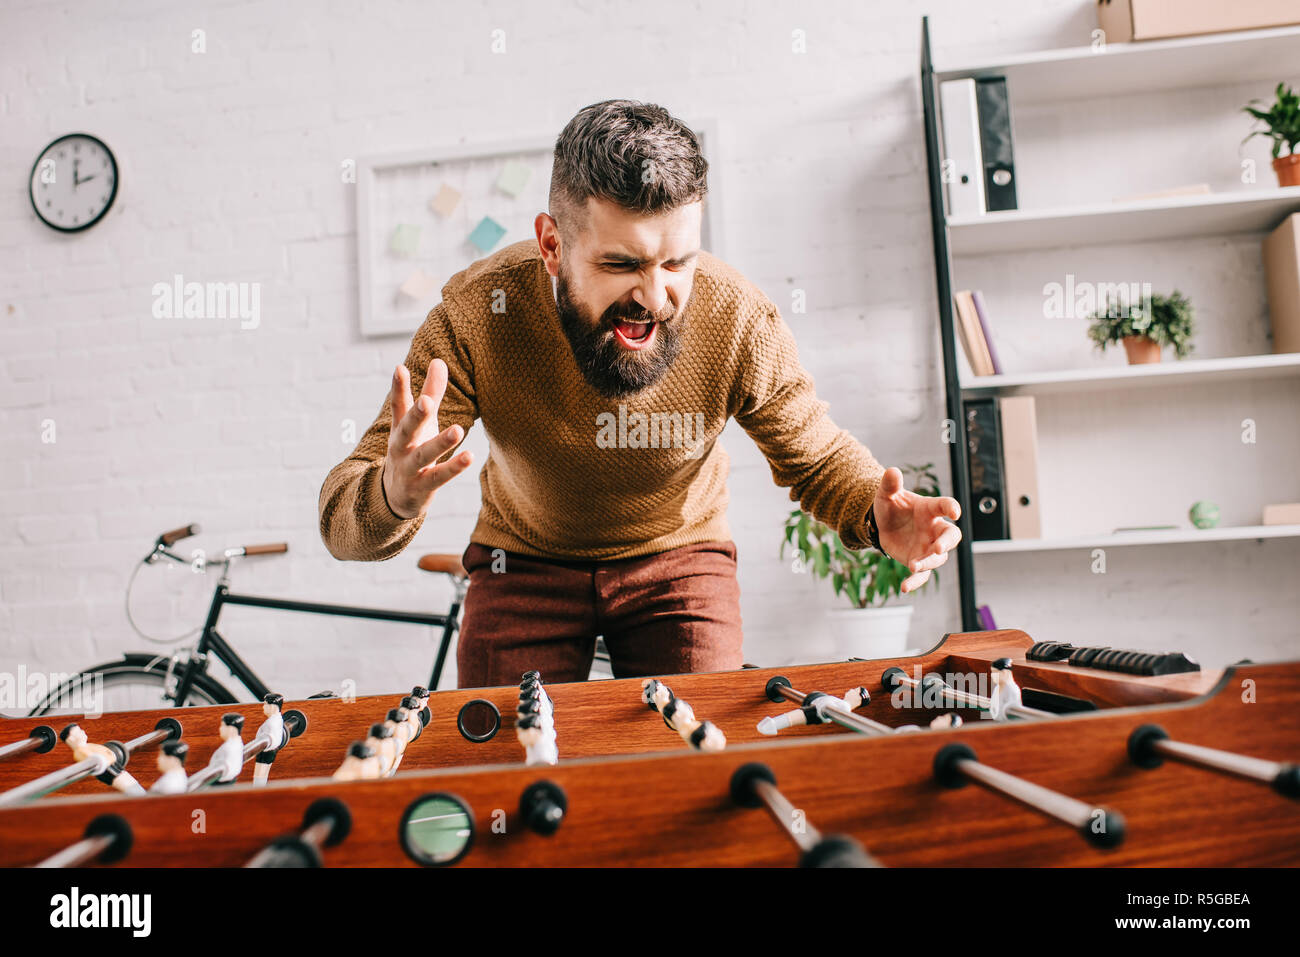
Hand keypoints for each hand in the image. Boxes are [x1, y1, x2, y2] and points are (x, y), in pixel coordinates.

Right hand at [381, 359, 473, 518]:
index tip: (399, 368)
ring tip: (458, 430)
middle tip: (427, 402)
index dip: (398, 387)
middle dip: (415, 416)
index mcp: (400, 428)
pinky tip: (469, 457)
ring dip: (440, 443)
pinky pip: (438, 477)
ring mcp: (409, 468)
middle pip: (406, 429)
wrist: (397, 495)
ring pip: (423, 455)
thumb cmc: (413, 448)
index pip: (398, 405)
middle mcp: (401, 447)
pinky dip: (453, 468)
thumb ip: (431, 392)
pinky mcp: (422, 487)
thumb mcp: (422, 422)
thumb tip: (439, 361)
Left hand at [872, 466, 961, 593]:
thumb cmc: (891, 507)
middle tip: (938, 548)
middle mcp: (934, 529)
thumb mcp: (886, 495)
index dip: (951, 508)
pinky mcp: (918, 560)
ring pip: (938, 558)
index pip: (945, 506)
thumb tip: (892, 471)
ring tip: (913, 566)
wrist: (883, 524)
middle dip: (947, 543)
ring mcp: (928, 547)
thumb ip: (890, 484)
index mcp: (930, 510)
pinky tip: (904, 587)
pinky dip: (915, 582)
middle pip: (951, 536)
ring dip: (928, 563)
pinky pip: (922, 575)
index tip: (955, 512)